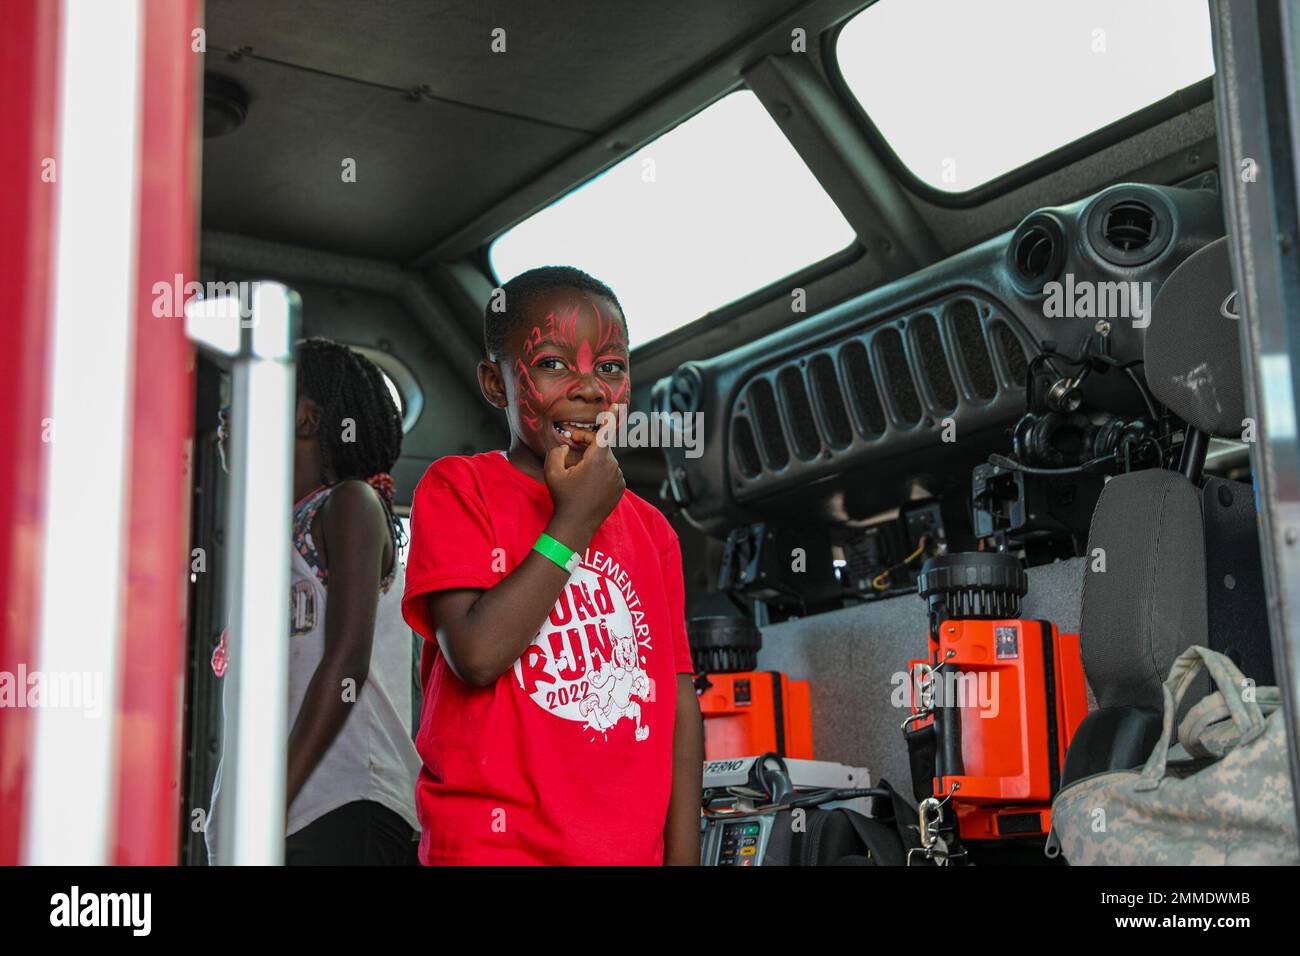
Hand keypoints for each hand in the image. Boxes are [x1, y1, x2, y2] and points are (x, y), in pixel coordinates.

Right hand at [544, 404, 625, 548]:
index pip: (606, 433)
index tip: (618, 405)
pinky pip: (611, 472)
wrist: (576, 525)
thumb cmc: (563, 498)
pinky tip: (587, 482)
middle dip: (587, 442)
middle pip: (602, 446)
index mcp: (597, 460)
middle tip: (571, 443)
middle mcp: (612, 467)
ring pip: (606, 460)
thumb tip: (567, 447)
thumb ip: (558, 452)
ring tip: (577, 468)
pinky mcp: (621, 488)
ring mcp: (618, 478)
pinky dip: (601, 471)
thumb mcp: (552, 472)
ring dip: (593, 458)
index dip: (611, 417)